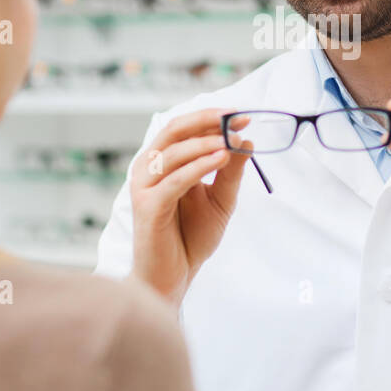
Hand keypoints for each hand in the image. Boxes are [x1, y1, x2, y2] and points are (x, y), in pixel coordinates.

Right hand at [129, 108, 251, 306]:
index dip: (211, 118)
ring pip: (173, 153)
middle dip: (207, 122)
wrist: (174, 276)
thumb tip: (246, 140)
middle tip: (236, 118)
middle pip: (173, 131)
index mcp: (163, 163)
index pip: (184, 129)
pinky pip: (174, 181)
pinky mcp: (147, 207)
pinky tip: (220, 159)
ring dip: (204, 143)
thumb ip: (230, 171)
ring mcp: (145, 187)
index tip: (242, 115)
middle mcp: (149, 169)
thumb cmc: (192, 237)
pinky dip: (198, 167)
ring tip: (230, 141)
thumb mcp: (220, 199)